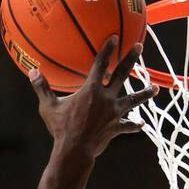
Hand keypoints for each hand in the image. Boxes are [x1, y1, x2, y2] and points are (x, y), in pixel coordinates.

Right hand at [31, 36, 158, 160]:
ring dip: (144, 93)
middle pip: (122, 74)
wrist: (75, 151)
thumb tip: (33, 71)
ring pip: (133, 100)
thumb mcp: (48, 107)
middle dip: (130, 59)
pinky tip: (140, 124)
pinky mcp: (116, 127)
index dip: (107, 50)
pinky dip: (134, 124)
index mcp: (91, 90)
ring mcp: (114, 112)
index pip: (101, 64)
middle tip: (139, 47)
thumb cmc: (60, 129)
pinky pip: (127, 125)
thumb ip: (42, 88)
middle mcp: (107, 98)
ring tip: (155, 89)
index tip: (114, 37)